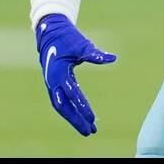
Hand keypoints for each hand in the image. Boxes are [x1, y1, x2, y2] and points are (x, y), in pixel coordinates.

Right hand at [35, 14, 116, 135]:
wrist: (51, 32)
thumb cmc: (68, 38)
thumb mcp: (82, 45)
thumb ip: (95, 54)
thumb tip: (113, 58)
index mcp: (58, 73)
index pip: (72, 94)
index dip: (82, 106)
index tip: (92, 117)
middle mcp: (53, 82)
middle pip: (63, 107)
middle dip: (76, 120)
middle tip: (90, 131)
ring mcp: (53, 84)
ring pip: (61, 107)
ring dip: (74, 118)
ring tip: (88, 129)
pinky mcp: (55, 84)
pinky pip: (62, 101)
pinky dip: (71, 110)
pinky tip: (82, 117)